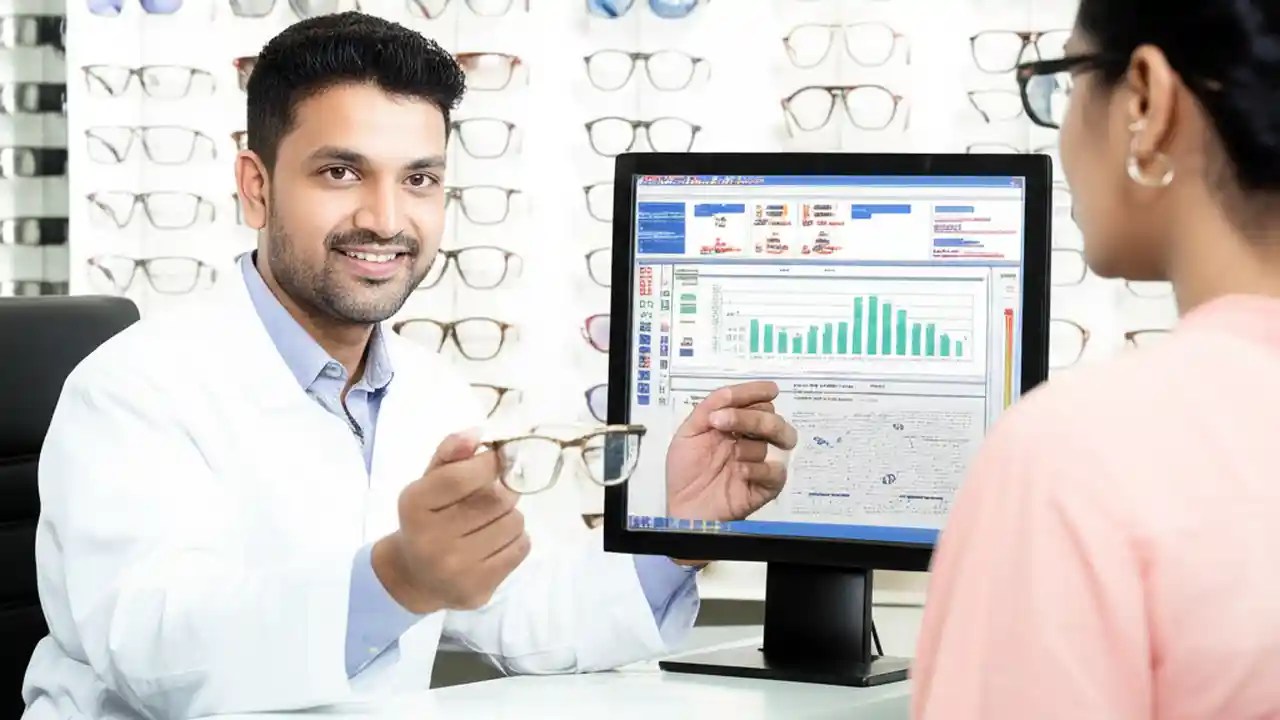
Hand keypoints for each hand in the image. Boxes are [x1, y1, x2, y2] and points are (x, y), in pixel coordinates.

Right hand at [373, 431, 530, 613]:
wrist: (414, 577)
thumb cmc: (427, 519)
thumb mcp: (429, 482)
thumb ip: (451, 453)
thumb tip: (478, 434)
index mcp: (415, 505)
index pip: (463, 476)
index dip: (490, 463)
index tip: (496, 459)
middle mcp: (432, 540)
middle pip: (497, 499)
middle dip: (502, 490)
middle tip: (493, 494)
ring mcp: (456, 570)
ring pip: (514, 523)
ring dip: (510, 516)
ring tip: (490, 522)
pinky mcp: (478, 590)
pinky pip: (521, 548)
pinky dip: (515, 539)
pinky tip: (494, 542)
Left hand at [665, 381, 797, 523]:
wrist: (683, 506)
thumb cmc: (685, 470)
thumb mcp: (689, 431)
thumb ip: (709, 407)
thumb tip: (734, 391)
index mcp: (735, 426)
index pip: (757, 403)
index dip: (756, 394)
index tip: (766, 390)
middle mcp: (751, 441)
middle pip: (771, 418)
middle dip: (750, 416)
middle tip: (722, 422)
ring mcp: (760, 463)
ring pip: (778, 441)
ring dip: (751, 443)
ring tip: (732, 453)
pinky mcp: (766, 487)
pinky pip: (777, 472)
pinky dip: (760, 468)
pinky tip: (740, 470)